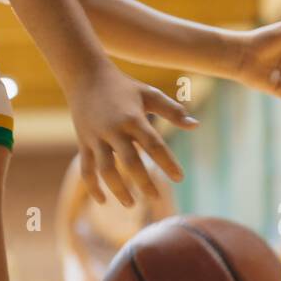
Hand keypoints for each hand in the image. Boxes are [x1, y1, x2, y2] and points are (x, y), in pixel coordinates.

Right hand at [66, 57, 197, 207]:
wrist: (85, 76)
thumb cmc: (123, 86)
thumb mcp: (149, 93)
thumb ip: (173, 111)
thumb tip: (196, 126)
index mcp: (133, 118)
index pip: (154, 145)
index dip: (167, 162)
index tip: (179, 178)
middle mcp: (114, 130)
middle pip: (130, 162)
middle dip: (144, 182)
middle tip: (156, 198)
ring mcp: (96, 138)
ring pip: (106, 170)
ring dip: (118, 189)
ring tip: (131, 204)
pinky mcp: (83, 143)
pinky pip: (86, 170)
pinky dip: (93, 187)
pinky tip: (102, 202)